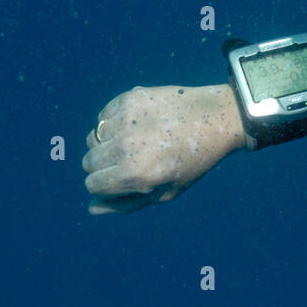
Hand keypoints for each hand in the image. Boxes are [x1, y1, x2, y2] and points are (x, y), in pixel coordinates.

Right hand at [82, 84, 246, 214]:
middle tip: (132, 160)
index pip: (92, 184)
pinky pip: (104, 116)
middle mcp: (125, 147)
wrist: (217, 118)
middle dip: (104, 165)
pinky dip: (114, 122)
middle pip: (88, 161)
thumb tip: (92, 208)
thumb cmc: (194, 160)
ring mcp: (126, 120)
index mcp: (134, 174)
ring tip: (137, 141)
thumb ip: (126, 204)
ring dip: (108, 142)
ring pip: (93, 137)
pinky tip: (138, 124)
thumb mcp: (166, 191)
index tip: (125, 179)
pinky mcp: (129, 98)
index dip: (107, 184)